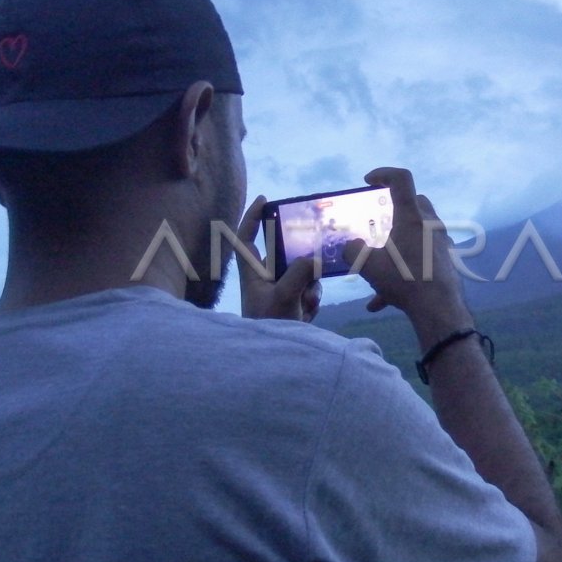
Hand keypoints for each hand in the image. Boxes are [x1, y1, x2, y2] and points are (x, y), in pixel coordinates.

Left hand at [236, 195, 321, 321]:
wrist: (274, 362)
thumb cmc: (268, 327)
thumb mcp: (284, 297)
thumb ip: (300, 272)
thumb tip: (316, 259)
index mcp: (252, 274)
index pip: (245, 239)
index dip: (252, 217)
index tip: (265, 199)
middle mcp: (264, 281)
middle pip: (284, 254)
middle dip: (301, 259)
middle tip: (315, 254)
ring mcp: (278, 294)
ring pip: (301, 274)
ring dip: (310, 286)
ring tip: (308, 303)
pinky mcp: (290, 307)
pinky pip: (308, 292)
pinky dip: (311, 301)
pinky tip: (308, 315)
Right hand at [344, 168, 471, 344]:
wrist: (439, 309)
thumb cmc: (405, 280)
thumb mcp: (369, 266)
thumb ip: (353, 251)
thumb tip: (351, 246)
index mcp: (412, 217)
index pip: (401, 180)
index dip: (383, 174)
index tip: (369, 181)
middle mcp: (430, 224)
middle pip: (414, 203)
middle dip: (395, 208)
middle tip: (378, 222)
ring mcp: (442, 242)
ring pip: (418, 232)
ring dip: (399, 244)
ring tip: (378, 271)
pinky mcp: (447, 260)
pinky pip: (422, 258)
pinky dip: (405, 269)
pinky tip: (385, 299)